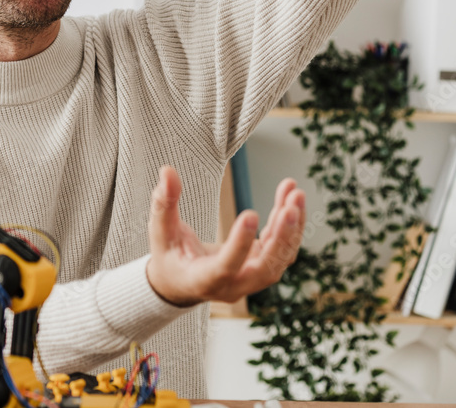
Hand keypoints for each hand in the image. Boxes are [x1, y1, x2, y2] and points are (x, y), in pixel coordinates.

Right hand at [145, 165, 304, 306]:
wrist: (180, 282)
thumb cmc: (168, 256)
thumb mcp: (160, 231)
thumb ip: (163, 203)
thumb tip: (167, 170)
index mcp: (204, 280)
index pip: (226, 266)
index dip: (240, 243)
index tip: (251, 213)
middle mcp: (233, 286)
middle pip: (265, 269)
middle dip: (281, 237)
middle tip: (291, 206)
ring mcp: (250, 280)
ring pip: (280, 259)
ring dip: (291, 227)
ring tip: (294, 192)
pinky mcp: (261, 267)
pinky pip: (282, 250)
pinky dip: (289, 225)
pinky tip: (290, 197)